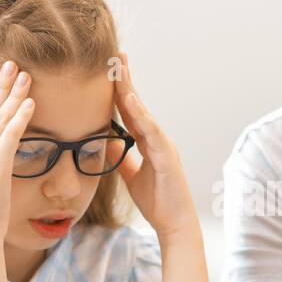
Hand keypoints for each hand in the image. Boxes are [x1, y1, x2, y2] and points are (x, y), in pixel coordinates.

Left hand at [113, 53, 198, 242]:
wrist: (175, 224)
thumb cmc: (158, 202)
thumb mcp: (132, 177)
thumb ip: (122, 158)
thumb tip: (106, 143)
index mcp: (149, 143)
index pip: (131, 112)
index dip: (120, 91)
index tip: (110, 70)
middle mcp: (158, 139)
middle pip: (138, 105)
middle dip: (126, 80)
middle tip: (115, 56)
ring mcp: (164, 145)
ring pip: (144, 112)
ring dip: (131, 90)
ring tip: (119, 69)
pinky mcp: (167, 156)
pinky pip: (151, 131)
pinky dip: (141, 114)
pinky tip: (129, 98)